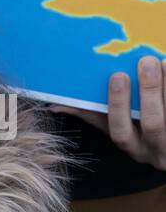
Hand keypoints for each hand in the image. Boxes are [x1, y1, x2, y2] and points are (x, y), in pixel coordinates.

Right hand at [50, 55, 165, 169]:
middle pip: (152, 123)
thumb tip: (55, 105)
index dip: (118, 105)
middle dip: (149, 91)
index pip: (120, 131)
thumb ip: (94, 116)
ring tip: (165, 60)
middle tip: (146, 61)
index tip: (116, 75)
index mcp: (133, 149)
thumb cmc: (146, 136)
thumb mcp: (123, 130)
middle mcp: (156, 151)